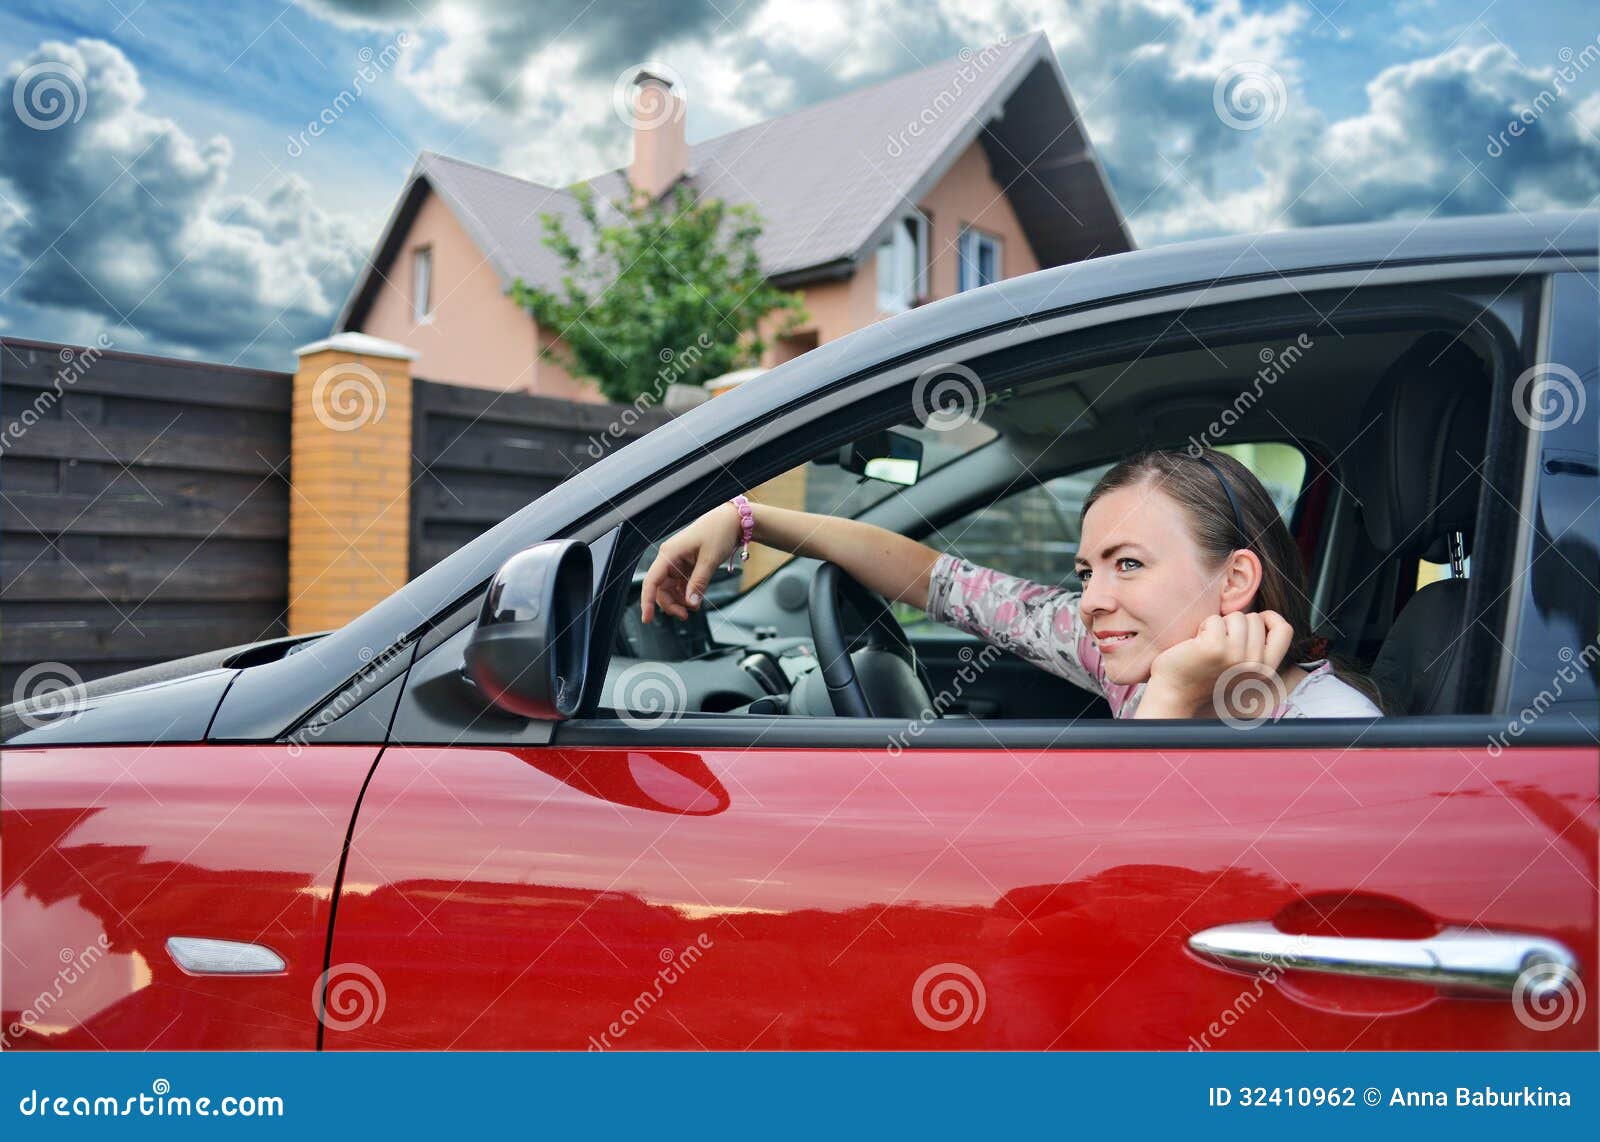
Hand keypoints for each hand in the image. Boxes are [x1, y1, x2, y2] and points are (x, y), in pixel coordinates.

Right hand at [640, 502, 742, 622]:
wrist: (730, 520)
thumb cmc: (718, 531)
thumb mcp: (709, 560)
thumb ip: (699, 583)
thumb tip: (691, 603)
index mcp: (669, 553)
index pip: (651, 581)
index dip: (647, 601)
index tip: (647, 618)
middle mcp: (669, 558)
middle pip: (660, 589)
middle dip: (671, 604)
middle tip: (685, 615)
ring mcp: (677, 562)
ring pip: (670, 589)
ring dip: (679, 601)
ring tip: (694, 606)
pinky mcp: (685, 565)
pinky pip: (680, 584)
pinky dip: (686, 594)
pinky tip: (695, 598)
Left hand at [1134, 610, 1294, 718]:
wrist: (1175, 694)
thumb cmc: (1205, 675)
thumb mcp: (1242, 666)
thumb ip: (1257, 647)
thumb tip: (1262, 617)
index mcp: (1266, 669)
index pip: (1285, 629)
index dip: (1269, 618)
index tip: (1250, 623)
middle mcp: (1255, 664)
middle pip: (1255, 619)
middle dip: (1235, 623)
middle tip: (1220, 643)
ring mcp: (1236, 656)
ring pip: (1236, 616)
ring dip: (1219, 624)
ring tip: (1208, 643)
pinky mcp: (1215, 648)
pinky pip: (1214, 619)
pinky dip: (1203, 626)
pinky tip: (1197, 644)